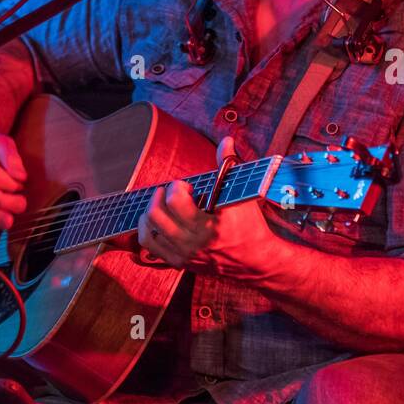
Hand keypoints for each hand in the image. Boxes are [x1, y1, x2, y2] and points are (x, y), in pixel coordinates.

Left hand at [135, 137, 282, 277]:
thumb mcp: (243, 195)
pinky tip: (159, 221)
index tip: (187, 186)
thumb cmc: (250, 225)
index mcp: (208, 226)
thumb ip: (229, 166)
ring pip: (148, 231)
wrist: (255, 260)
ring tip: (161, 205)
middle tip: (171, 192)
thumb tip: (226, 140)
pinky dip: (148, 229)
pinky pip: (149, 246)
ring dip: (150, 212)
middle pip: (155, 215)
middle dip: (160, 197)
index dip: (177, 187)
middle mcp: (192, 243)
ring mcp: (184, 255)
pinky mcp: (178, 263)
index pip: (175, 202)